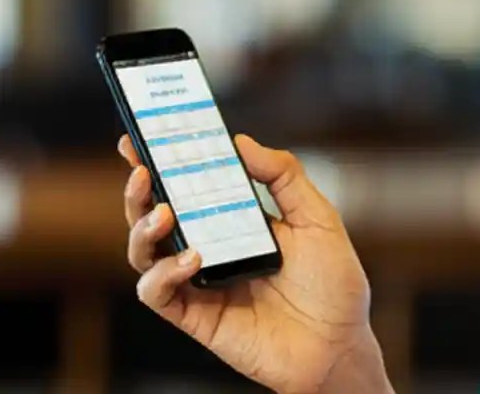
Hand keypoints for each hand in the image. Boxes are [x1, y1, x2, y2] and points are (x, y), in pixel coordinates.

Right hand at [120, 133, 393, 393]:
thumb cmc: (333, 284)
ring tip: (163, 212)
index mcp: (234, 221)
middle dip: (138, 190)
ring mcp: (199, 283)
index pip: (188, 186)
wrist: (340, 344)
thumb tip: (241, 141)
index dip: (160, 162)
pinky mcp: (196, 317)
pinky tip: (192, 259)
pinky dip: (163, 274)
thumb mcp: (318, 219)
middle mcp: (210, 248)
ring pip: (144, 253)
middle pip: (154, 215)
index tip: (141, 135)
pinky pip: (156, 294)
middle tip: (140, 168)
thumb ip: (284, 177)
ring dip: (143, 228)